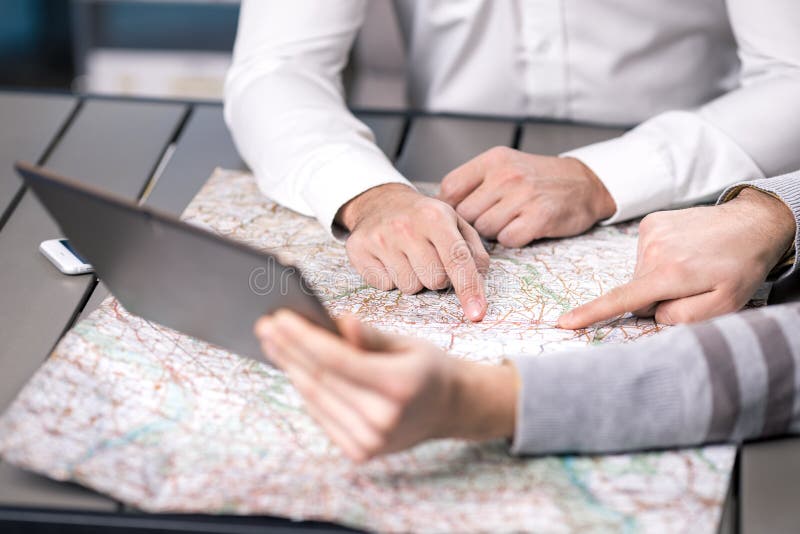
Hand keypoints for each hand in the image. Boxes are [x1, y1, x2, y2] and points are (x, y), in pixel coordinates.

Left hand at [255, 310, 516, 461]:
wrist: (450, 409)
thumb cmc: (426, 367)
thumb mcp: (406, 343)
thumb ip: (370, 335)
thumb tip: (338, 320)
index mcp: (399, 386)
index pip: (338, 360)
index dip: (303, 338)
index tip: (278, 318)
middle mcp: (384, 419)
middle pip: (320, 379)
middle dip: (288, 350)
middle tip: (264, 326)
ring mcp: (371, 441)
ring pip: (315, 398)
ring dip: (290, 368)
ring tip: (272, 343)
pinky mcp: (360, 452)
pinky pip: (322, 415)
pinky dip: (305, 390)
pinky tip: (293, 367)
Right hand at [337, 183, 489, 320]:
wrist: (380, 202)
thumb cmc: (424, 219)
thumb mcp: (455, 224)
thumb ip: (473, 251)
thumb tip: (479, 279)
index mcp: (435, 216)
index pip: (457, 260)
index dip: (469, 289)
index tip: (477, 314)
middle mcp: (406, 226)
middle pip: (435, 280)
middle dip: (438, 278)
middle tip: (430, 259)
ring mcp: (380, 238)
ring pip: (410, 287)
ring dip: (415, 279)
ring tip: (409, 259)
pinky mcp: (359, 250)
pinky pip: (385, 286)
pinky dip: (392, 279)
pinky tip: (391, 260)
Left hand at [438, 147, 615, 246]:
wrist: (584, 183)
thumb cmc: (537, 179)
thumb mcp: (504, 166)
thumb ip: (473, 181)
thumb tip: (437, 207)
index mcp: (493, 160)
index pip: (450, 188)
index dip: (449, 207)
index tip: (457, 215)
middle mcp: (506, 175)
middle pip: (465, 214)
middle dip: (472, 224)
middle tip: (489, 221)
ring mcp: (523, 196)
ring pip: (484, 229)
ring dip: (493, 233)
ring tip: (509, 222)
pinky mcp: (539, 217)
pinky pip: (507, 240)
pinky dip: (512, 240)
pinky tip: (523, 228)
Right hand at [559, 188, 796, 327]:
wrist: (753, 223)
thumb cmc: (741, 267)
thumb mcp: (725, 305)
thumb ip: (684, 318)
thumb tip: (653, 313)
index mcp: (670, 274)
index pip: (622, 300)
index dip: (592, 313)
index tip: (565, 322)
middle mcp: (654, 250)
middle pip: (638, 292)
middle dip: (658, 297)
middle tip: (692, 286)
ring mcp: (650, 233)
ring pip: (641, 274)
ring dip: (660, 277)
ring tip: (692, 265)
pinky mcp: (651, 223)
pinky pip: (646, 255)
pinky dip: (661, 259)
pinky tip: (685, 251)